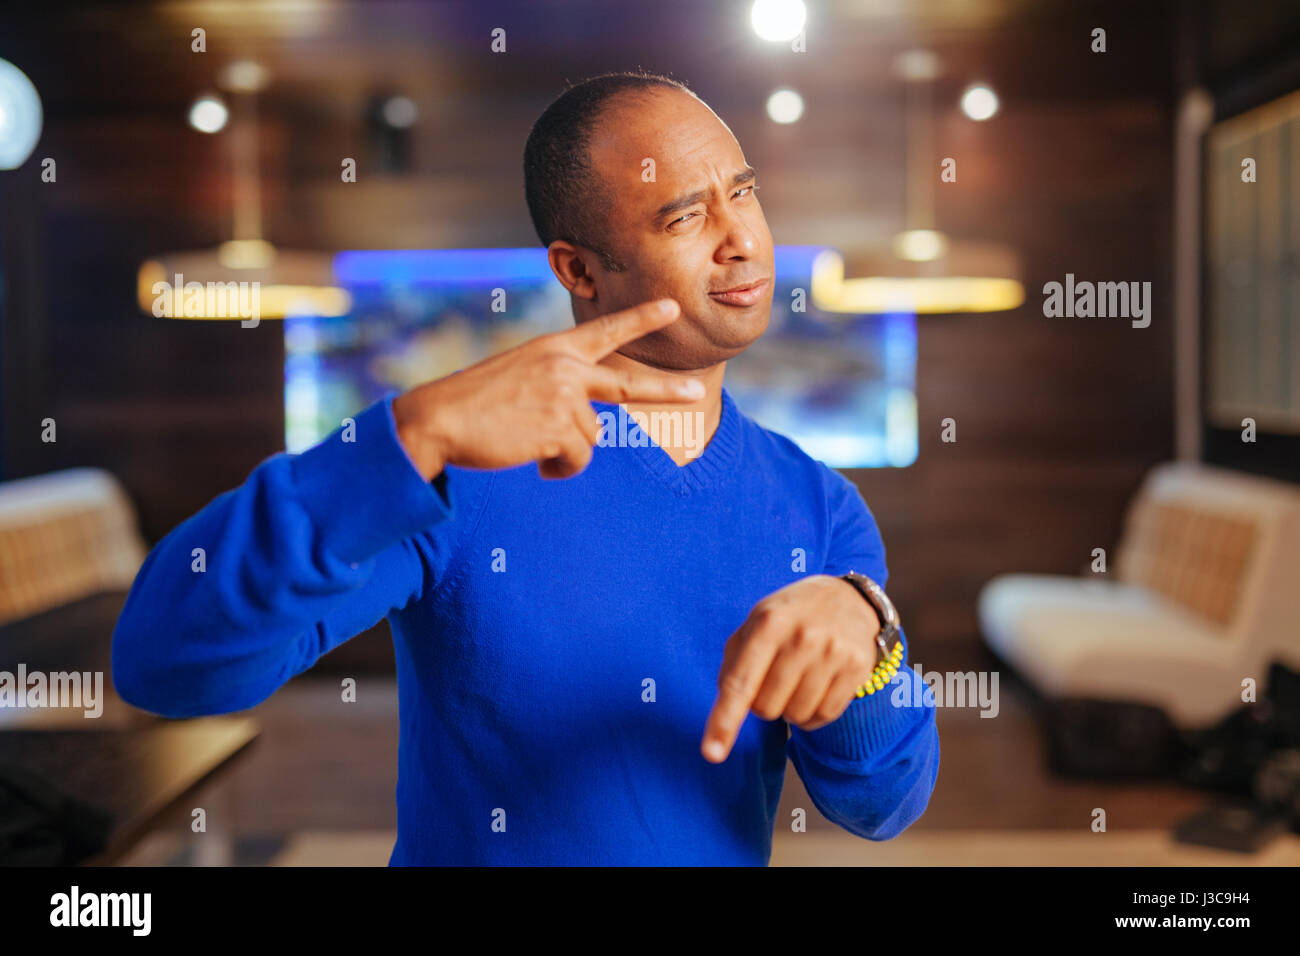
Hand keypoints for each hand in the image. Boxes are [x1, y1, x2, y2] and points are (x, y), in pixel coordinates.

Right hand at [391, 298, 703, 479]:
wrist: (439, 420)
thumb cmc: (474, 403)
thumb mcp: (521, 377)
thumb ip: (560, 387)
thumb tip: (596, 429)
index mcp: (555, 349)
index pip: (606, 329)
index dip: (641, 319)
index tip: (672, 307)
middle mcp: (566, 367)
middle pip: (629, 384)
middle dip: (666, 390)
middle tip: (695, 393)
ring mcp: (565, 397)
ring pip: (591, 439)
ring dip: (565, 452)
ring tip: (529, 445)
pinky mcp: (560, 428)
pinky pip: (577, 460)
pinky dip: (559, 469)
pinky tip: (532, 460)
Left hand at [701, 575, 880, 762]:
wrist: (848, 597)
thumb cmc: (791, 615)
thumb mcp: (756, 622)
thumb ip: (734, 662)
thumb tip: (725, 711)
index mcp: (768, 622)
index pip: (740, 683)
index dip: (724, 720)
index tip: (711, 753)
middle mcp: (802, 637)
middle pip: (766, 708)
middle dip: (763, 702)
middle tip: (775, 675)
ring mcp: (833, 653)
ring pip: (796, 717)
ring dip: (790, 708)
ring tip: (799, 677)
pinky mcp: (858, 668)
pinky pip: (824, 717)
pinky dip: (814, 712)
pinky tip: (817, 686)